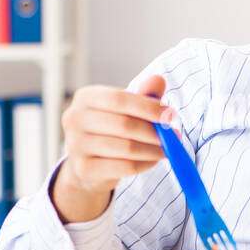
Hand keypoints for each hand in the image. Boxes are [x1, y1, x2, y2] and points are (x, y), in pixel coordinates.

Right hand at [53, 74, 171, 220]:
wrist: (86, 165)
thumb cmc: (109, 130)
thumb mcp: (124, 110)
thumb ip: (142, 96)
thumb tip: (159, 80)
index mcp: (84, 97)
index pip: (118, 99)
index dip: (147, 107)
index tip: (171, 115)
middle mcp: (74, 119)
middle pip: (124, 124)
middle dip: (154, 131)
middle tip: (174, 135)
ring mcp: (75, 145)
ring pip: (126, 148)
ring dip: (153, 150)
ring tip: (167, 149)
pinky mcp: (83, 169)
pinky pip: (124, 167)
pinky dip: (145, 164)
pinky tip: (153, 160)